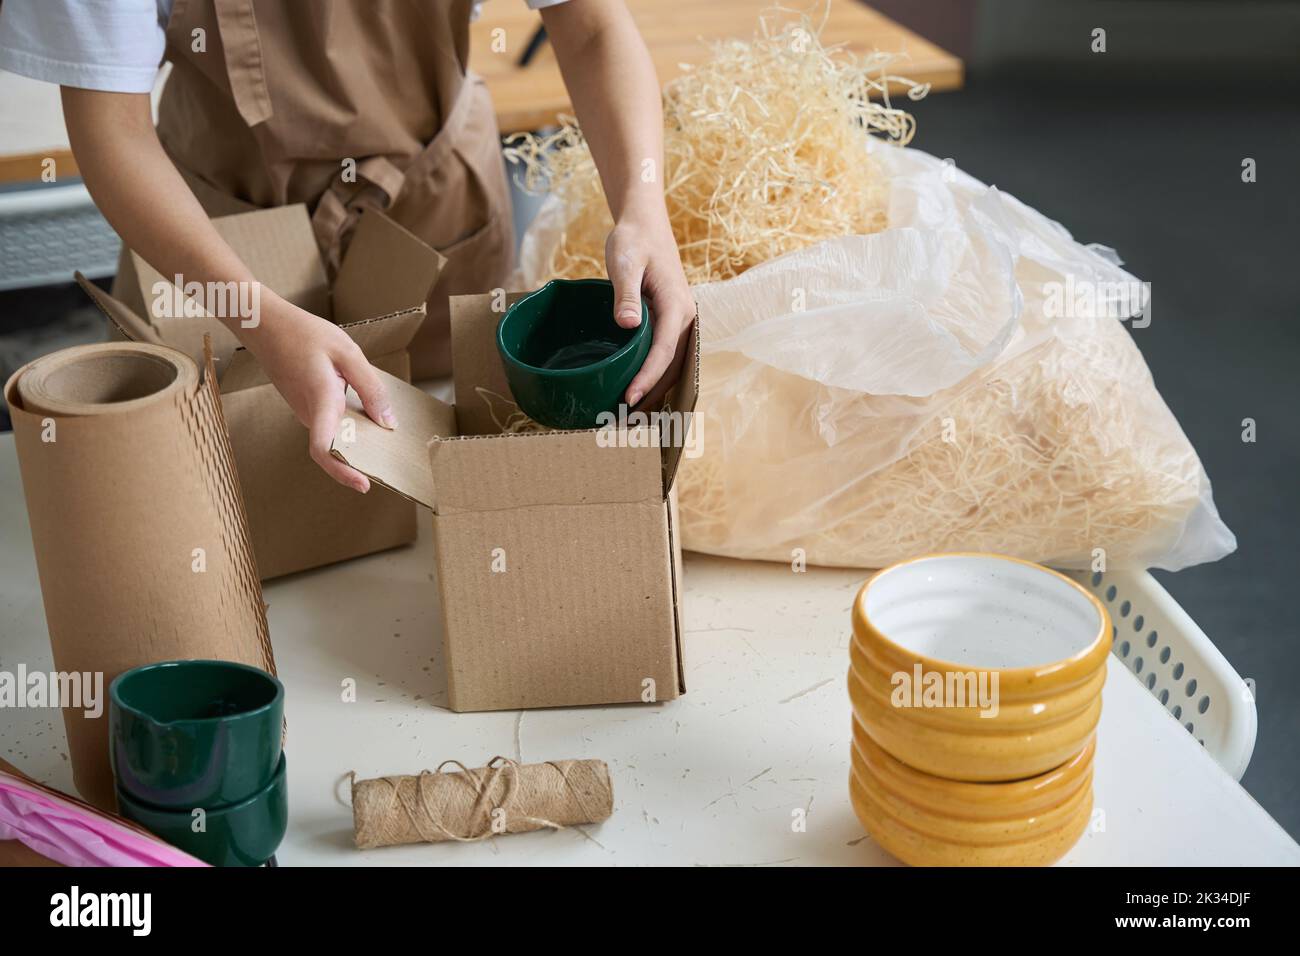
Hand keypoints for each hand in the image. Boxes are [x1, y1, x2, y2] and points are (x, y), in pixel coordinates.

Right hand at [248, 299, 395, 491]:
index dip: (343, 472)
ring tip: (384, 429)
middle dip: (360, 458)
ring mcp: (304, 412)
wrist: (265, 325)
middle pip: (335, 448)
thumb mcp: (348, 353)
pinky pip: (329, 424)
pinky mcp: (305, 407)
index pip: (324, 449)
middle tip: (390, 458)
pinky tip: (365, 409)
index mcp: (320, 400)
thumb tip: (387, 421)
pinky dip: (349, 423)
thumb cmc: (305, 334)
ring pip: (334, 436)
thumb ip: (370, 388)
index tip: (363, 484)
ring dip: (357, 438)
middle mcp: (309, 413)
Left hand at [605, 209, 694, 408]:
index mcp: (676, 306)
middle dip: (651, 395)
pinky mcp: (669, 323)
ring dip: (653, 390)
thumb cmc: (633, 241)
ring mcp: (679, 321)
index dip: (647, 377)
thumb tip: (628, 325)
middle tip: (624, 421)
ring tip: (629, 415)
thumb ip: (626, 293)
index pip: (663, 351)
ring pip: (671, 365)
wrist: (644, 225)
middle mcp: (684, 318)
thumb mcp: (625, 262)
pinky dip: (653, 376)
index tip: (629, 397)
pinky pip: (665, 355)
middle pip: (671, 367)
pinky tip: (636, 389)